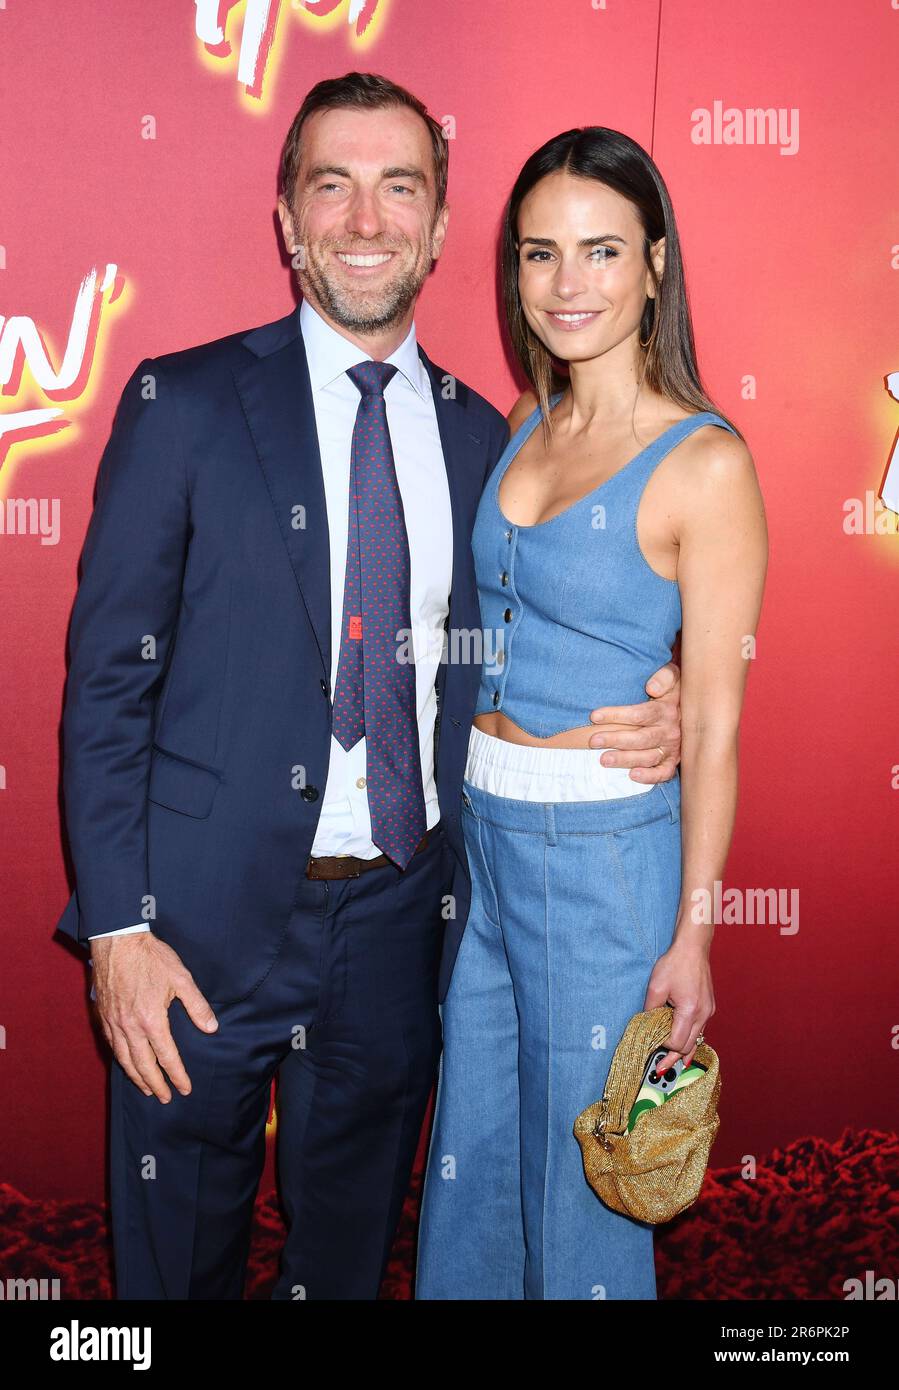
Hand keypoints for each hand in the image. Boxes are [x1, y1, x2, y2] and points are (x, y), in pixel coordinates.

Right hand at [90, 933, 217, 1101]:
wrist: (117, 940)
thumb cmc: (151, 957)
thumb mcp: (181, 978)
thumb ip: (197, 1005)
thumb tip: (211, 1028)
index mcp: (151, 1020)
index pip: (167, 1057)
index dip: (177, 1075)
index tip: (185, 1089)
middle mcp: (130, 1027)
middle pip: (143, 1065)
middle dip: (156, 1084)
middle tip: (165, 1098)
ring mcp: (114, 1023)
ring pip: (124, 1059)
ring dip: (136, 1077)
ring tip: (147, 1088)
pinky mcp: (103, 1016)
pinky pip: (112, 1045)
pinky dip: (120, 1060)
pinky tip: (126, 1063)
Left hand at [588, 660, 680, 781]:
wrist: (698, 707)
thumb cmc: (675, 691)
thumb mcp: (673, 676)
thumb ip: (664, 677)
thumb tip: (652, 687)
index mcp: (667, 710)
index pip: (639, 714)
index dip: (616, 715)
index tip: (594, 716)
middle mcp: (670, 731)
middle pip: (641, 738)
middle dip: (615, 739)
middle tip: (593, 741)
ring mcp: (673, 748)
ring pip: (648, 757)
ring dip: (626, 760)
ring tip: (604, 760)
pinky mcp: (674, 761)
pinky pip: (664, 773)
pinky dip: (650, 777)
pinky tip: (632, 776)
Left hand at [643, 938, 714, 1071]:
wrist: (693, 949)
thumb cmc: (674, 964)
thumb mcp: (655, 987)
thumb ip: (651, 1009)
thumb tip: (646, 1026)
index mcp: (690, 1011)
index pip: (677, 1042)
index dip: (663, 1046)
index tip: (652, 1045)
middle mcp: (703, 1015)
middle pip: (688, 1046)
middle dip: (672, 1057)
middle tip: (658, 1068)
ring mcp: (708, 1012)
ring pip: (696, 1040)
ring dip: (682, 1049)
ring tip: (669, 1063)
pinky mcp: (709, 1007)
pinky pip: (699, 1030)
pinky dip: (689, 1038)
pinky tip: (683, 1048)